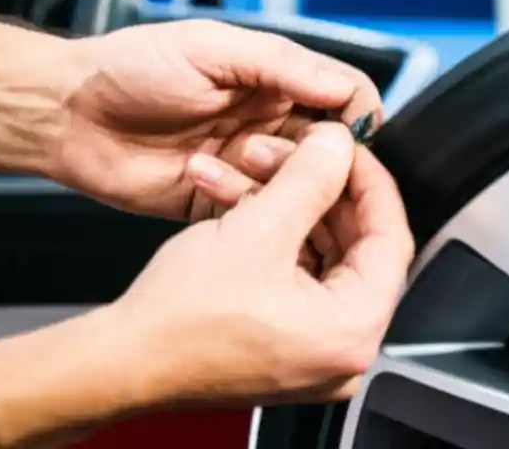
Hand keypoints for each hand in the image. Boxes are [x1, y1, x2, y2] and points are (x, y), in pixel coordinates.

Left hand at [50, 20, 381, 219]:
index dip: (357, 117)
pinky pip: (257, 215)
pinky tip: (205, 178)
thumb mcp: (211, 49)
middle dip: (320, 156)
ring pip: (299, 186)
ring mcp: (247, 165)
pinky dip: (244, 205)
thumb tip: (343, 87)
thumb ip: (280, 65)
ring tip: (235, 158)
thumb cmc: (130, 68)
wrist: (66, 114)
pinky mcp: (221, 203)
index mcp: (276, 80)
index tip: (354, 135)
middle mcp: (270, 123)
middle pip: (332, 148)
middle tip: (284, 149)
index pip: (345, 97)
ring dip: (277, 179)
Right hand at [110, 122, 413, 406]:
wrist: (118, 363)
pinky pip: (294, 275)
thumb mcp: (257, 229)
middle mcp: (344, 349)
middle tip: (290, 151)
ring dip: (282, 203)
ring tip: (246, 168)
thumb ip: (311, 179)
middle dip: (313, 188)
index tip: (350, 147)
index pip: (390, 237)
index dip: (368, 180)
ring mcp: (315, 349)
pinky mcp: (285, 343)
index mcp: (353, 330)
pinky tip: (235, 199)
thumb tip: (340, 145)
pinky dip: (270, 235)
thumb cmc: (178, 322)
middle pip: (353, 243)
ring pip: (318, 251)